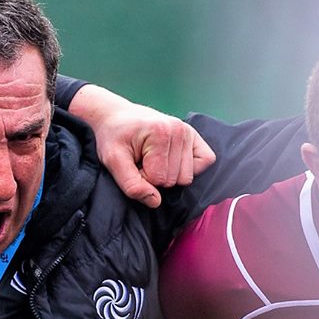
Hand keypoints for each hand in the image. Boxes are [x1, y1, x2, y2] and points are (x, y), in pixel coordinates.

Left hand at [68, 84, 215, 207]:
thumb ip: (131, 184)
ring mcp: (188, 131)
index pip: (158, 179)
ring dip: (168, 173)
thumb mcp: (113, 161)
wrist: (115, 116)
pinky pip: (206, 161)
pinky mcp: (194, 135)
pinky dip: (189, 168)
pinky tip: (170, 160)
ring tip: (152, 158)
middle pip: (175, 180)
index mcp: (160, 133)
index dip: (142, 178)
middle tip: (141, 161)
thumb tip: (155, 202)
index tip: (132, 163)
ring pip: (187, 176)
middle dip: (155, 177)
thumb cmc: (113, 137)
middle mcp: (179, 130)